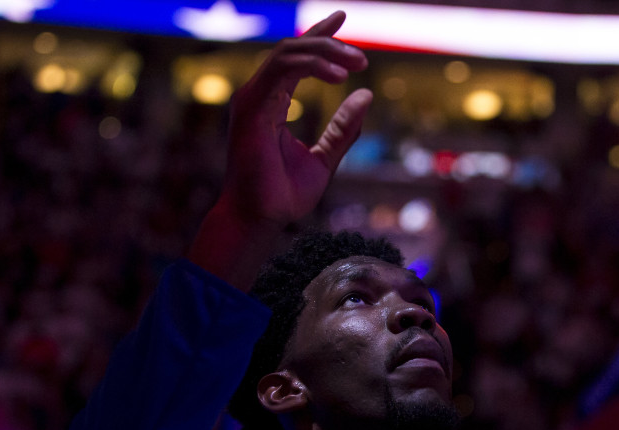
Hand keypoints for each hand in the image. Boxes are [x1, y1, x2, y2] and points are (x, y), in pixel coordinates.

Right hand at [218, 11, 372, 229]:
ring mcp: (252, 99)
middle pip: (293, 49)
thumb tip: (366, 94)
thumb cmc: (283, 196)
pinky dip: (313, 66)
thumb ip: (343, 128)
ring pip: (288, 52)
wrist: (260, 219)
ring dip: (325, 51)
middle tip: (362, 57)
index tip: (342, 18)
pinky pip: (283, 68)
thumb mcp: (324, 158)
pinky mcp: (252, 106)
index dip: (319, 36)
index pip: (296, 58)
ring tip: (357, 63)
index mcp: (271, 103)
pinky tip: (340, 76)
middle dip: (329, 43)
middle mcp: (259, 96)